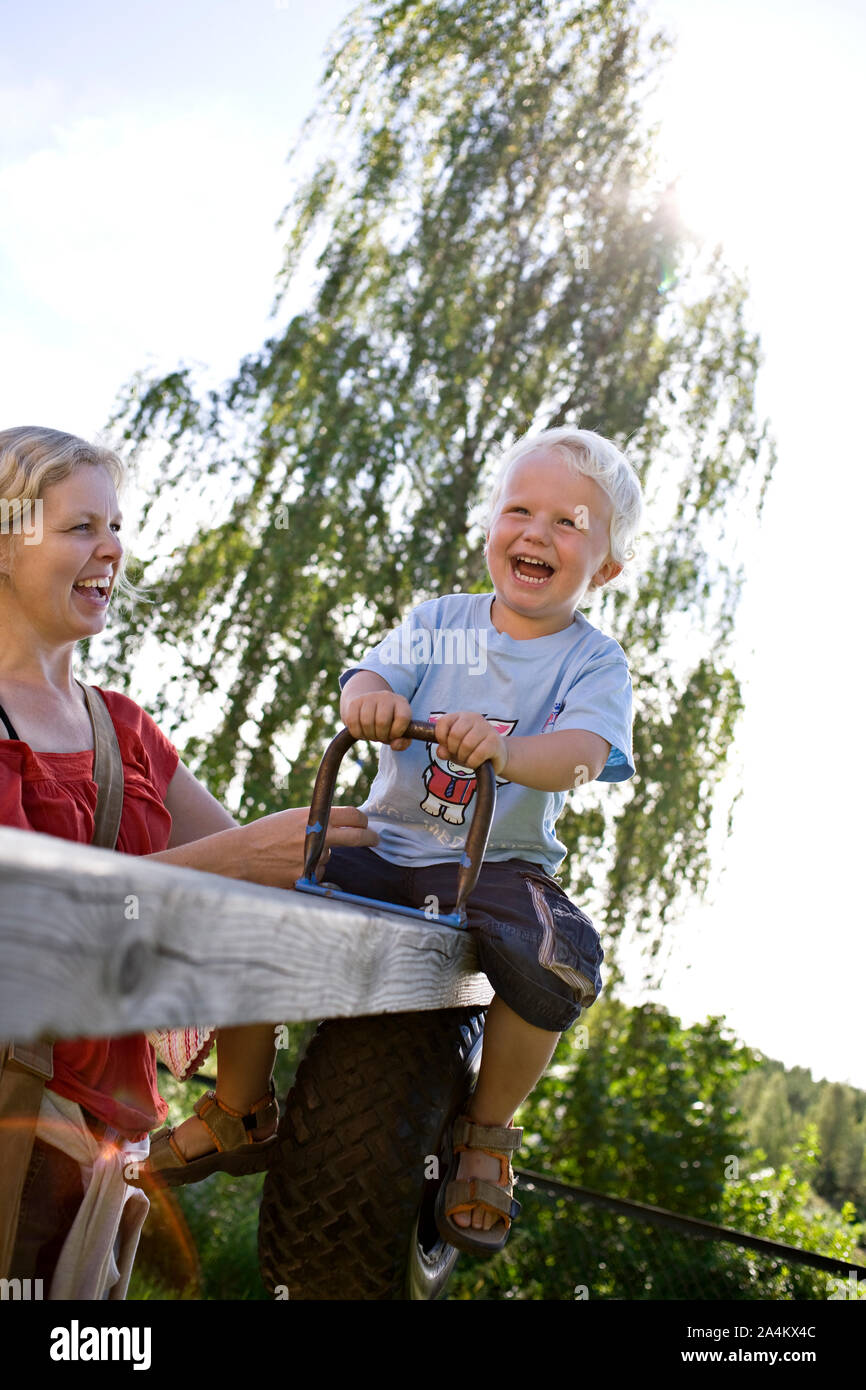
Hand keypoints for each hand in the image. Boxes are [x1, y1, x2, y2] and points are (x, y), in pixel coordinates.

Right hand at [228, 805, 377, 888]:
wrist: (242, 855)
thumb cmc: (266, 833)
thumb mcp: (293, 817)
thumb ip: (318, 819)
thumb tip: (344, 823)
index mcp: (313, 817)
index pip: (352, 815)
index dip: (362, 819)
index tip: (365, 824)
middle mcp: (317, 837)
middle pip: (357, 837)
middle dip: (370, 838)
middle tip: (375, 839)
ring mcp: (313, 859)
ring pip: (330, 858)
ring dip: (321, 856)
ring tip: (293, 854)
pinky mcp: (306, 878)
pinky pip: (318, 873)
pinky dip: (310, 871)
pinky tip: (290, 866)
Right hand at [342, 690, 412, 750]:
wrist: (369, 707)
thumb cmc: (389, 724)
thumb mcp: (400, 733)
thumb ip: (403, 742)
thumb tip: (395, 745)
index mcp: (401, 703)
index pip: (402, 718)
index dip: (397, 732)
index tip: (392, 735)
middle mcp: (386, 697)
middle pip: (382, 721)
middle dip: (381, 736)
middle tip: (380, 736)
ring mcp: (369, 697)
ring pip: (366, 722)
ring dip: (369, 735)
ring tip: (372, 734)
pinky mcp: (354, 702)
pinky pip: (353, 722)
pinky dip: (357, 733)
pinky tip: (362, 732)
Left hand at [434, 712, 506, 775]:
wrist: (497, 757)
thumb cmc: (473, 750)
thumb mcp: (454, 750)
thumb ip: (444, 750)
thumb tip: (441, 752)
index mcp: (462, 716)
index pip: (443, 722)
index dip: (441, 738)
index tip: (447, 746)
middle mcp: (475, 718)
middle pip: (454, 735)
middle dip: (453, 750)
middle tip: (459, 754)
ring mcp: (487, 728)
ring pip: (466, 745)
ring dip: (464, 757)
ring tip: (468, 758)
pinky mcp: (495, 741)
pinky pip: (477, 754)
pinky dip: (473, 762)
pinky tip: (476, 762)